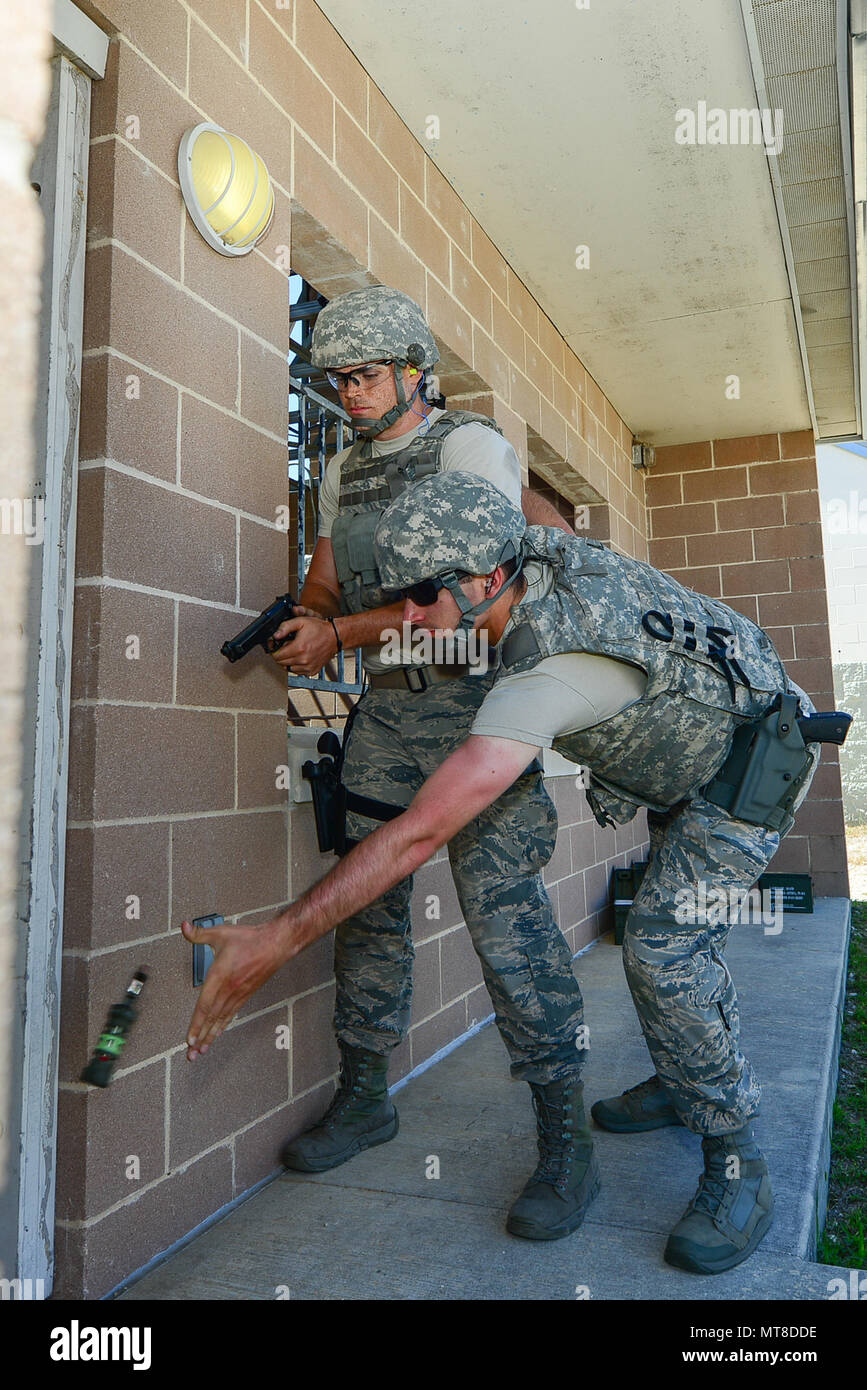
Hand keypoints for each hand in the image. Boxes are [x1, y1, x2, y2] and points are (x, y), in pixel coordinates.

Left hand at [181, 916, 289, 1059]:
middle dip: (201, 1038)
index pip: (204, 1005)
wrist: (276, 945)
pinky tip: (217, 1033)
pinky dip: (222, 1026)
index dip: (196, 1024)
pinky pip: (231, 1014)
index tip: (189, 1039)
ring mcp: (238, 995)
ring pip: (221, 1020)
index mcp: (220, 976)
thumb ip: (199, 933)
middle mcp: (229, 990)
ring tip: (201, 1051)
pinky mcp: (245, 995)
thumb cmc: (250, 940)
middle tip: (191, 1054)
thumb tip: (184, 927)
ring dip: (210, 1036)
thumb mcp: (221, 933)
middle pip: (211, 1018)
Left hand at [269, 612, 338, 674]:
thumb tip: (275, 635)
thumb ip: (285, 627)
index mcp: (299, 648)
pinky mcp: (312, 671)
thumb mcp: (301, 622)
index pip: (277, 656)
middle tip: (286, 647)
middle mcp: (303, 660)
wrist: (334, 637)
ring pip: (288, 668)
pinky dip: (296, 666)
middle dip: (280, 655)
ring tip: (294, 651)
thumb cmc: (320, 629)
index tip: (277, 646)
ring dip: (288, 661)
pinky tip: (300, 657)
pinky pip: (298, 672)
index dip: (274, 650)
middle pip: (281, 663)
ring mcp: (308, 667)